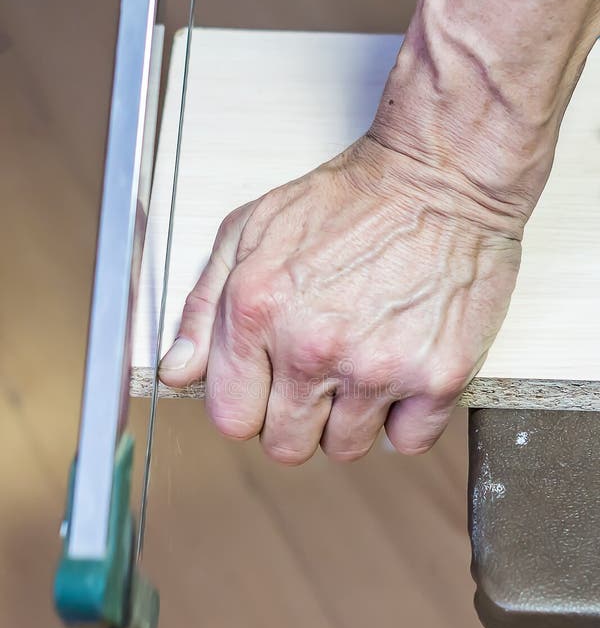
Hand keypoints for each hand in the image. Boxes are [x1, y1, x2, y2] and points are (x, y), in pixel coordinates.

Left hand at [159, 135, 523, 462]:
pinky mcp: (438, 376)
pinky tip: (403, 375)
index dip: (249, 407)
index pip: (232, 419)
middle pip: (287, 446)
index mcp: (258, 312)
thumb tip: (177, 371)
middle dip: (297, 419)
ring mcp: (378, 367)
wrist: (442, 178)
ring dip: (351, 418)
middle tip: (318, 378)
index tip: (269, 388)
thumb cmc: (347, 200)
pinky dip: (406, 418)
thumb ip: (205, 306)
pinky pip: (409, 441)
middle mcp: (313, 347)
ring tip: (363, 366)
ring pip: (346, 448)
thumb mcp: (250, 230)